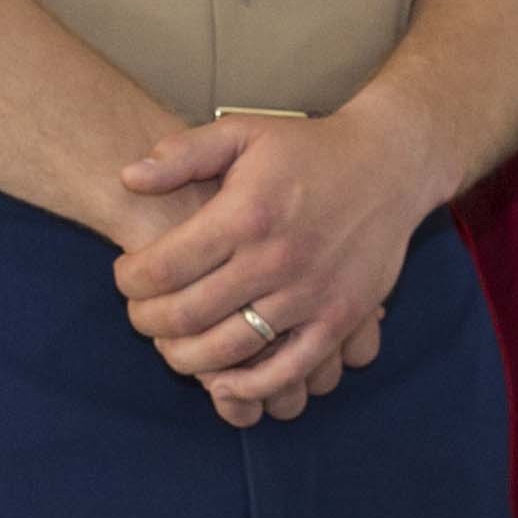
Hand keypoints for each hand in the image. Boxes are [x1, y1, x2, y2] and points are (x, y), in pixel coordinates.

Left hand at [110, 111, 433, 423]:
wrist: (391, 164)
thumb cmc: (310, 148)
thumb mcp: (244, 132)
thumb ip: (183, 153)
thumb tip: (128, 177)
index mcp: (246, 213)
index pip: (164, 267)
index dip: (131, 280)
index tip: (126, 276)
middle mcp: (276, 259)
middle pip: (187, 314)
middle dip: (147, 321)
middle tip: (140, 314)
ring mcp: (310, 295)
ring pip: (228, 349)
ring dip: (185, 357)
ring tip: (171, 344)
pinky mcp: (339, 319)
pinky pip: (287, 370)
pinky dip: (249, 385)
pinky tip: (222, 380)